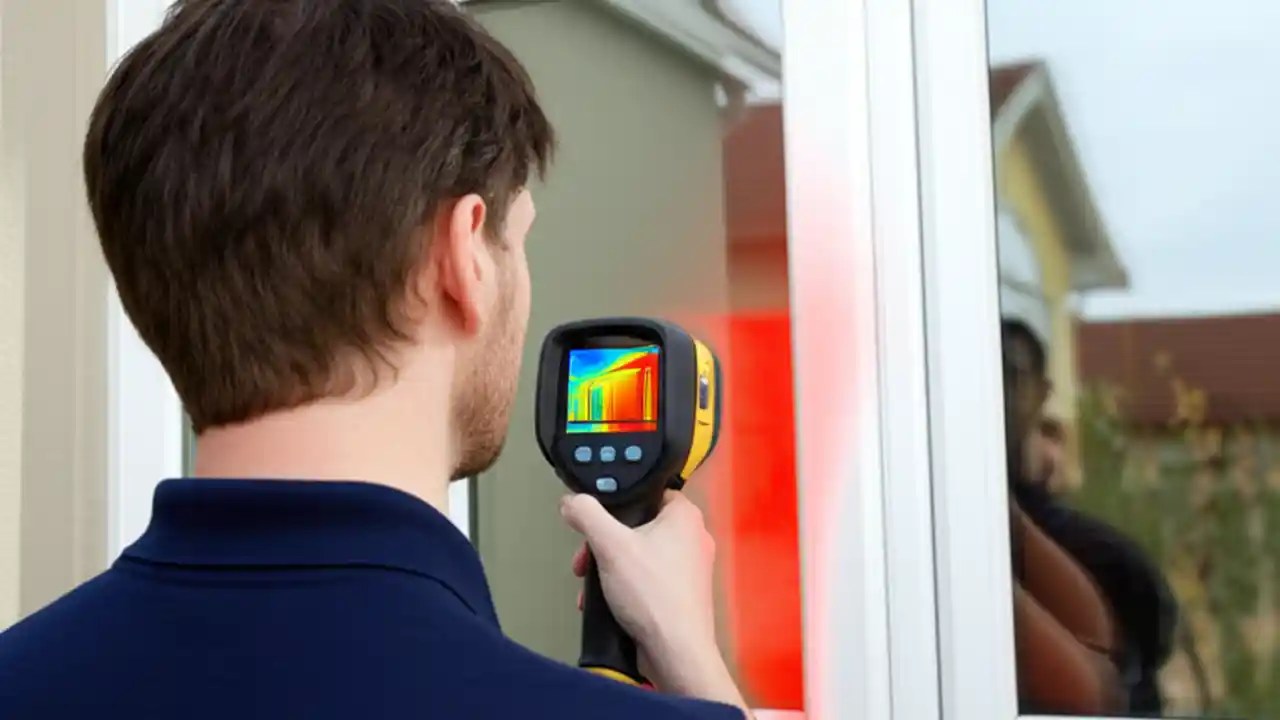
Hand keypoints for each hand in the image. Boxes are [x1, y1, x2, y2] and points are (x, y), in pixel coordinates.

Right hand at [560, 491, 745, 710]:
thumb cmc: (653, 595)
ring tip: (591, 584)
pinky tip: (606, 602)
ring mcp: (689, 569)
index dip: (616, 504)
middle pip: (636, 526)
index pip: (646, 492)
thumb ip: (586, 514)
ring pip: (638, 555)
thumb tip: (571, 501)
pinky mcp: (681, 594)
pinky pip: (646, 579)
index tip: (595, 518)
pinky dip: (624, 586)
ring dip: (609, 567)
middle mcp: (692, 538)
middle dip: (603, 544)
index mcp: (684, 515)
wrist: (676, 652)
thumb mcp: (610, 545)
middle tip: (586, 558)